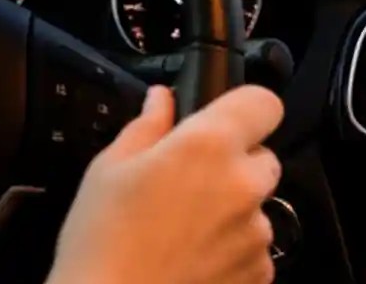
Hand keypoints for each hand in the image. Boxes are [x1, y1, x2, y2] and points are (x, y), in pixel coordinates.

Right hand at [47, 85, 283, 283]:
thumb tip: (161, 99)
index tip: (223, 121)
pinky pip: (256, 248)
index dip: (244, 109)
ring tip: (184, 229)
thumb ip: (147, 126)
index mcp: (208, 145)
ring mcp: (256, 232)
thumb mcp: (110, 168)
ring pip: (258, 206)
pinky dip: (233, 249)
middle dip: (235, 164)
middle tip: (189, 183)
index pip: (263, 103)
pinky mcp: (258, 272)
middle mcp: (242, 184)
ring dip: (233, 210)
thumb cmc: (101, 238)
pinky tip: (193, 257)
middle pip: (263, 158)